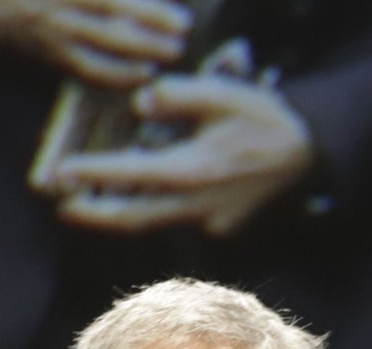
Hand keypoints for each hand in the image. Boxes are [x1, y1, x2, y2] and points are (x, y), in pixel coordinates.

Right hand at [0, 0, 189, 87]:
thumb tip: (142, 1)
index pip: (114, 3)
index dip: (150, 14)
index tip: (180, 20)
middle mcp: (60, 16)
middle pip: (113, 33)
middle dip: (151, 41)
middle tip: (181, 43)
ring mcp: (54, 41)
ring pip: (101, 59)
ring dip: (136, 62)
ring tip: (164, 59)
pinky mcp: (51, 60)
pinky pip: (87, 74)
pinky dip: (115, 77)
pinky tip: (139, 74)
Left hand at [52, 77, 312, 236]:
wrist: (309, 156)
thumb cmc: (265, 120)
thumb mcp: (225, 95)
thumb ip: (179, 96)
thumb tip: (140, 103)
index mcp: (195, 170)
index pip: (132, 175)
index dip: (94, 175)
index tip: (62, 173)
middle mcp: (197, 205)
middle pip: (133, 218)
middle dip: (94, 214)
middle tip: (62, 205)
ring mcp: (208, 223)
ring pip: (152, 224)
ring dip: (117, 216)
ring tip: (86, 206)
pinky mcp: (218, 229)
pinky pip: (177, 222)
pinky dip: (152, 212)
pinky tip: (136, 200)